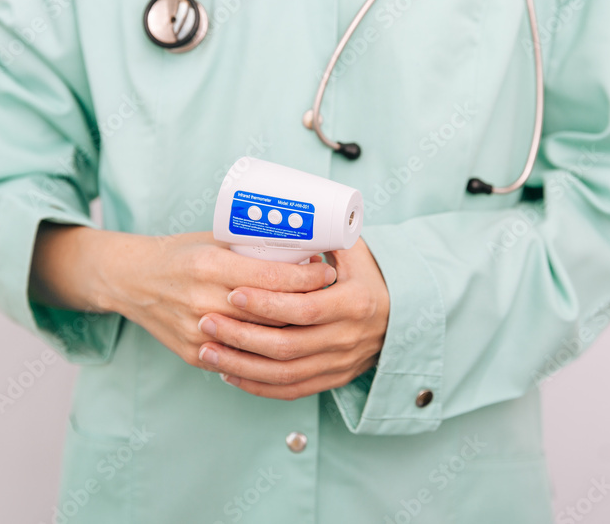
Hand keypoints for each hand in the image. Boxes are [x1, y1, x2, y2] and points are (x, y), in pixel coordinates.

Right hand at [29, 225, 335, 370]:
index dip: (305, 278)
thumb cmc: (179, 254)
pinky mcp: (194, 353)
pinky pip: (240, 359)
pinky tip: (289, 343)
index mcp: (208, 266)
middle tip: (332, 298)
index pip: (270, 277)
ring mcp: (196, 332)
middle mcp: (201, 301)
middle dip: (306, 306)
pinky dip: (266, 352)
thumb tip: (304, 246)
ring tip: (318, 321)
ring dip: (292, 332)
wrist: (131, 281)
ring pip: (259, 341)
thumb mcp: (214, 240)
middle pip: (269, 313)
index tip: (327, 272)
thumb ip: (252, 247)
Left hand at [195, 238, 389, 400]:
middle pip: (287, 345)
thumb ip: (323, 237)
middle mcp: (348, 338)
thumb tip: (284, 218)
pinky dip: (256, 386)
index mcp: (355, 303)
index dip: (267, 303)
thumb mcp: (355, 252)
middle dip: (241, 335)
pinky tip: (228, 373)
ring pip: (283, 374)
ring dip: (241, 365)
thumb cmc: (368, 277)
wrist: (402, 316)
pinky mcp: (331, 380)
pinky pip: (290, 390)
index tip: (234, 292)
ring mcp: (339, 363)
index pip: (305, 308)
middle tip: (207, 320)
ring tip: (207, 350)